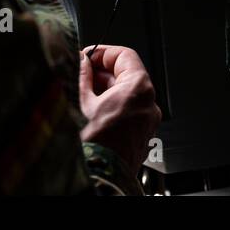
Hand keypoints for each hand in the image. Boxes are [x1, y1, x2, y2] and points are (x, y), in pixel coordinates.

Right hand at [79, 45, 161, 172]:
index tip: (88, 55)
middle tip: (81, 74)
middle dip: (102, 72)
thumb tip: (81, 62)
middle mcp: (149, 102)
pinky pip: (130, 110)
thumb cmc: (96, 145)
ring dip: (106, 89)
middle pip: (127, 74)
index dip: (103, 52)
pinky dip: (113, 105)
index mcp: (138, 88)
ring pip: (127, 93)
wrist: (103, 177)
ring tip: (83, 94)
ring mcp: (148, 119)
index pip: (124, 55)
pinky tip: (93, 110)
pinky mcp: (143, 133)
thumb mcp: (82, 103)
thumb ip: (83, 77)